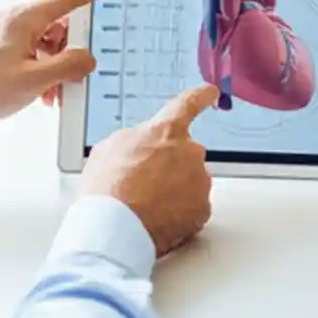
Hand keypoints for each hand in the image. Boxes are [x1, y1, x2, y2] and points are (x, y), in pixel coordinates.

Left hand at [0, 0, 120, 131]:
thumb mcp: (34, 81)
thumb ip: (68, 66)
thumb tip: (87, 58)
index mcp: (24, 19)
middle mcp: (16, 19)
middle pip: (61, 25)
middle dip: (73, 50)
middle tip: (77, 73)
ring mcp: (8, 31)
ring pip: (48, 41)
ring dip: (58, 64)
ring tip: (54, 91)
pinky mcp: (2, 45)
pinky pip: (34, 51)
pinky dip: (44, 68)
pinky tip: (42, 91)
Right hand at [79, 84, 218, 256]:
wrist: (114, 226)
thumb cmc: (107, 187)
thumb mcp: (110, 147)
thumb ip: (135, 139)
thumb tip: (140, 145)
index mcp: (166, 131)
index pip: (188, 104)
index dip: (200, 96)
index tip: (210, 91)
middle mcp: (190, 152)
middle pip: (186, 154)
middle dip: (170, 167)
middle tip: (144, 185)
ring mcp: (199, 181)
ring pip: (190, 183)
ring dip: (174, 191)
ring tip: (146, 206)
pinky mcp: (202, 210)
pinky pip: (193, 208)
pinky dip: (180, 214)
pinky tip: (157, 219)